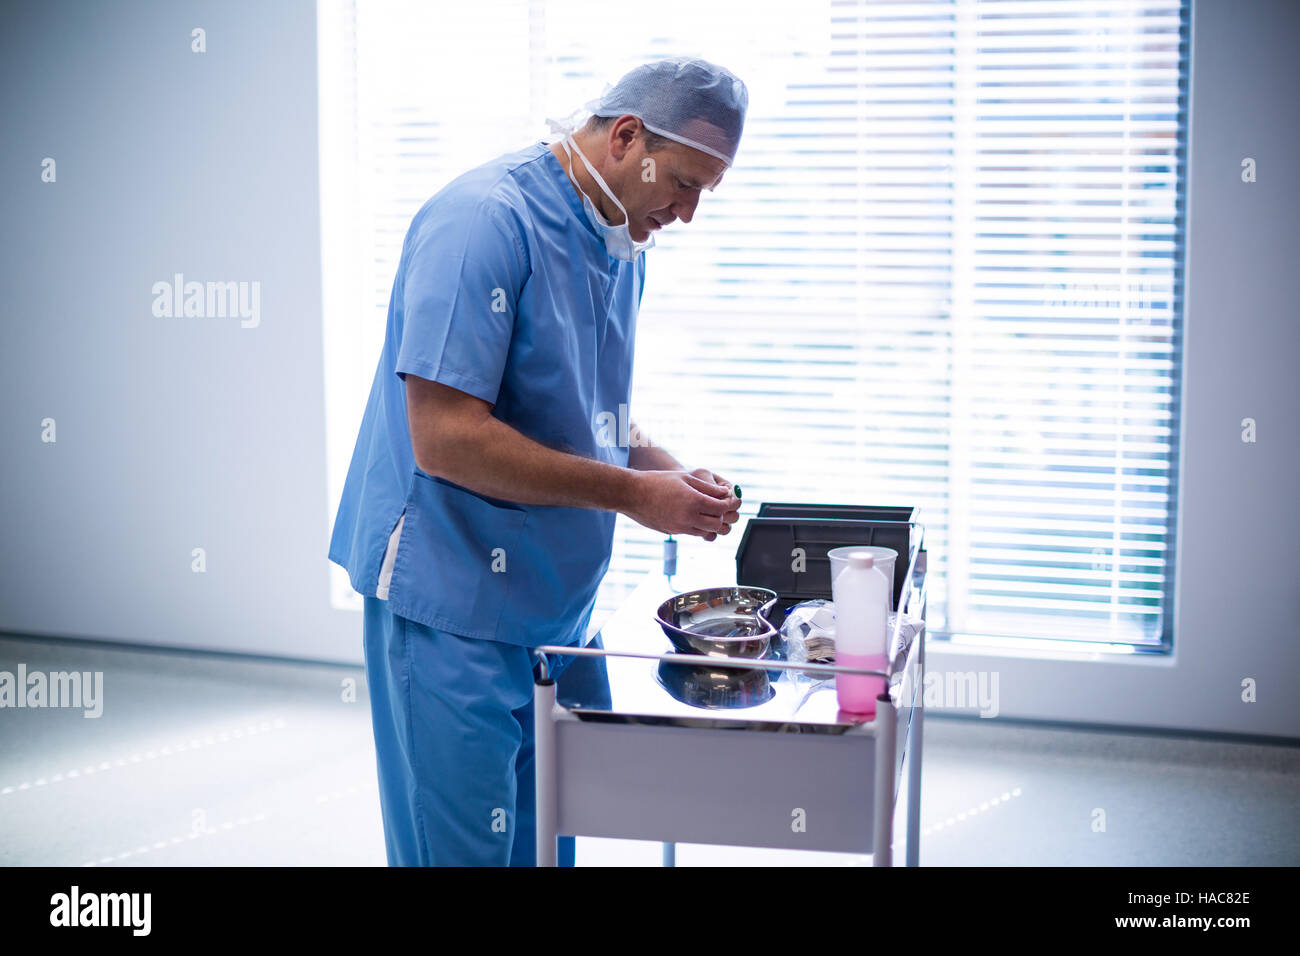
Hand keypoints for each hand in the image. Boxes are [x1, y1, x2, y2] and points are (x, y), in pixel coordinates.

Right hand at [625, 470, 741, 539]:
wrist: (633, 494)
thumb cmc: (658, 481)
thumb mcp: (685, 478)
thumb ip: (708, 488)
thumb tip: (726, 493)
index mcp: (693, 500)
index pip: (721, 507)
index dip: (728, 503)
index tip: (728, 498)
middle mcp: (688, 517)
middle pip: (717, 523)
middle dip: (721, 515)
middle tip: (719, 506)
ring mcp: (680, 527)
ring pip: (706, 531)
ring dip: (711, 523)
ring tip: (708, 511)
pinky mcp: (673, 531)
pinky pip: (693, 533)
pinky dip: (699, 526)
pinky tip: (694, 515)